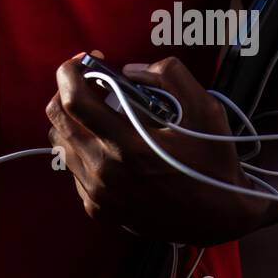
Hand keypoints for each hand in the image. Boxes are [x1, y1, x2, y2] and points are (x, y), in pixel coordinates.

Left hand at [45, 52, 272, 245]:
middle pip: (56, 119)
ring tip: (101, 113)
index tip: (88, 59)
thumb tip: (130, 70)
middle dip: (67, 90)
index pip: (73, 101)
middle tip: (92, 82)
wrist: (220, 218)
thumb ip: (170, 76)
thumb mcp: (206, 109)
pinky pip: (73, 169)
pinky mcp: (97, 209)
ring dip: (74, 120)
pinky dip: (82, 149)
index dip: (71, 71)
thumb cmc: (213, 163)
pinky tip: (109, 146)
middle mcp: (105, 173)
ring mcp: (97, 195)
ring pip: (60, 143)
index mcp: (128, 147)